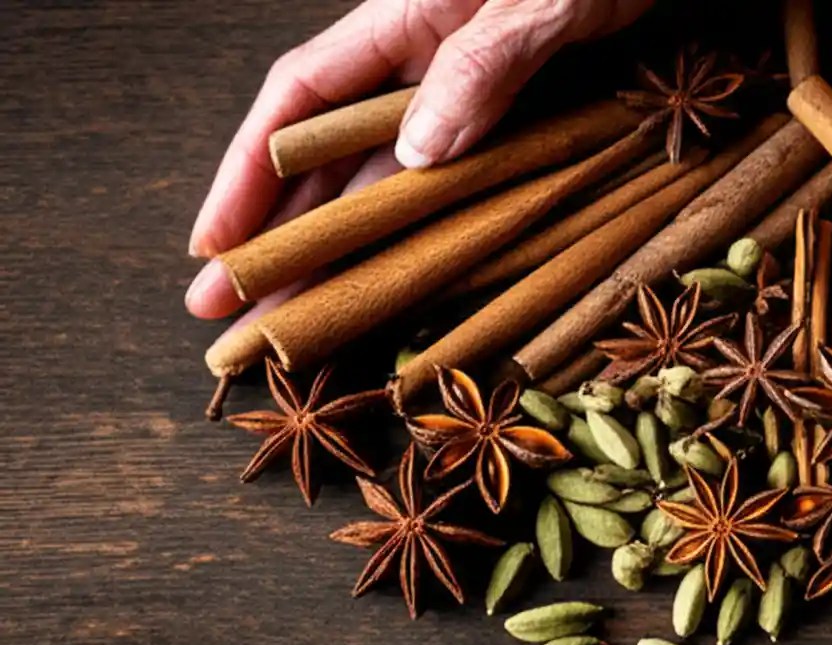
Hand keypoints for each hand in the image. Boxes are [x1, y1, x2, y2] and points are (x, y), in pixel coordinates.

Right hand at [185, 0, 650, 318]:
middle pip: (331, 159)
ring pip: (387, 185)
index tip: (215, 245)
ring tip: (298, 322)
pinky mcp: (513, 121)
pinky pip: (454, 188)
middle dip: (280, 239)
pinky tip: (393, 280)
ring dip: (344, 253)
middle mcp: (423, 63)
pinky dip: (421, 234)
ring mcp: (467, 97)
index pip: (302, 101)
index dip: (250, 173)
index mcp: (405, 16)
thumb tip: (418, 151)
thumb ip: (481, 64)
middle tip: (230, 318)